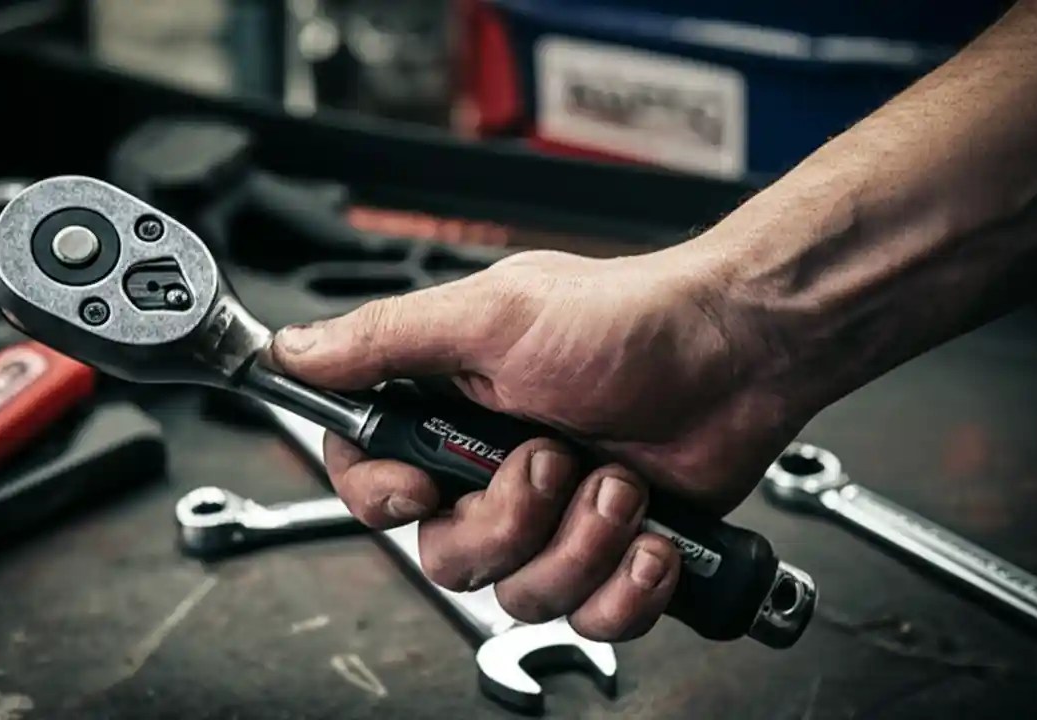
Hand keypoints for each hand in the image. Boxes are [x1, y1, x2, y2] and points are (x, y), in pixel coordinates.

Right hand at [271, 247, 807, 640]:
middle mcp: (493, 468)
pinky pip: (590, 618)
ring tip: (619, 484)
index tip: (422, 485)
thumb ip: (386, 341)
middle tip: (553, 460)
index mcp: (450, 408)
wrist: (741, 355)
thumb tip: (295, 351)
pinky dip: (626, 588)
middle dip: (507, 520)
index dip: (383, 497)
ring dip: (578, 544)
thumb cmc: (629, 323)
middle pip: (447, 553)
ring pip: (519, 593)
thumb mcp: (492, 317)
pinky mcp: (610, 554)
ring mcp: (554, 516)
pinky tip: (650, 537)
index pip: (368, 477)